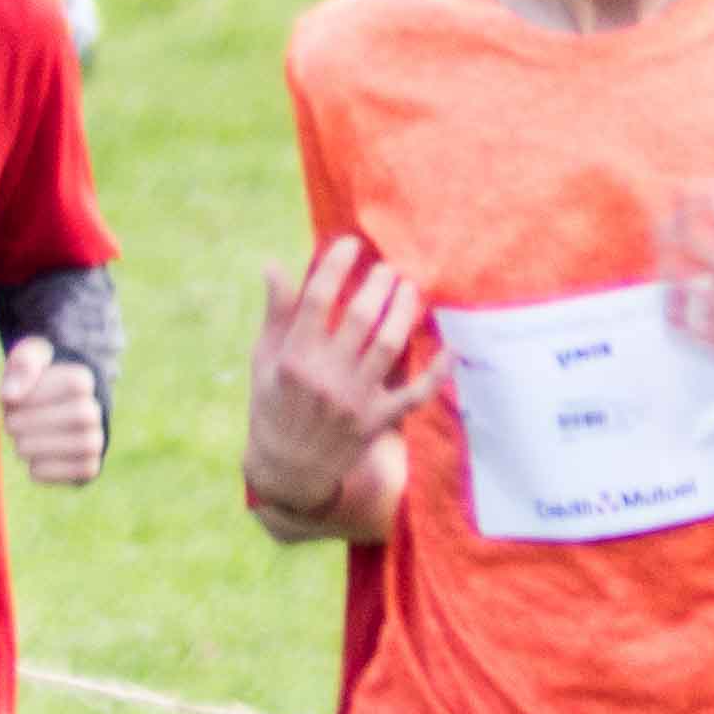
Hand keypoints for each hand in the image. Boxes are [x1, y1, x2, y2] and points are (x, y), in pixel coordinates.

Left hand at [0, 336, 104, 486]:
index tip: (15, 397)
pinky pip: (55, 474)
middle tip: (12, 421)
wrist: (52, 410)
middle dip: (25, 421)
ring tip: (22, 437)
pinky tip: (34, 456)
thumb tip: (11, 396)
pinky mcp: (87, 469)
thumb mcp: (30, 357)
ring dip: (27, 445)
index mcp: (84, 380)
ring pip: (61, 449)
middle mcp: (96, 412)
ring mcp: (95, 443)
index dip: (32, 394)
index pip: (69, 386)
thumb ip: (23, 364)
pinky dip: (37, 468)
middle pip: (66, 419)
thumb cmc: (37, 380)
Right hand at [241, 237, 444, 532]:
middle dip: (378, 284)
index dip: (335, 265)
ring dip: (404, 312)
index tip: (348, 244)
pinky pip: (415, 393)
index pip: (318, 299)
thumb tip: (274, 265)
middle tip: (387, 267)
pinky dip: (437, 372)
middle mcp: (325, 377)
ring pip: (390, 345)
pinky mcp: (377, 420)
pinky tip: (450, 347)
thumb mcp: (263, 360)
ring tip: (409, 288)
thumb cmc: (272, 406)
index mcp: (293, 358)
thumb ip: (275, 314)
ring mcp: (354, 400)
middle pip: (360, 318)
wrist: (288, 470)